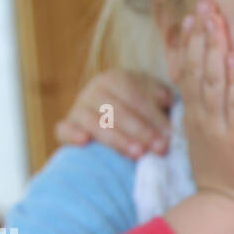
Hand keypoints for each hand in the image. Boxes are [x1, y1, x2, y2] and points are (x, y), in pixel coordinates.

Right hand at [54, 70, 171, 156]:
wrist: (115, 116)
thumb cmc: (141, 109)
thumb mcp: (154, 97)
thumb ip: (162, 98)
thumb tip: (165, 100)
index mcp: (114, 79)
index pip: (134, 96)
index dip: (153, 116)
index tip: (169, 135)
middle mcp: (93, 90)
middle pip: (116, 111)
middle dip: (141, 131)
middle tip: (160, 149)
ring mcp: (78, 108)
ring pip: (95, 122)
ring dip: (117, 139)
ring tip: (138, 154)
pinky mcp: (67, 126)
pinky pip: (64, 129)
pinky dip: (72, 134)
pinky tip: (84, 142)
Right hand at [175, 0, 233, 218]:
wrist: (226, 209)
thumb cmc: (223, 177)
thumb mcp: (207, 140)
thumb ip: (205, 115)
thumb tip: (209, 92)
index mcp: (196, 116)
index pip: (189, 72)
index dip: (190, 43)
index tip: (192, 17)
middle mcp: (204, 117)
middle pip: (199, 68)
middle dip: (201, 34)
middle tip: (203, 3)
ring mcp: (220, 127)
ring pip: (213, 80)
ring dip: (214, 47)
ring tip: (214, 18)